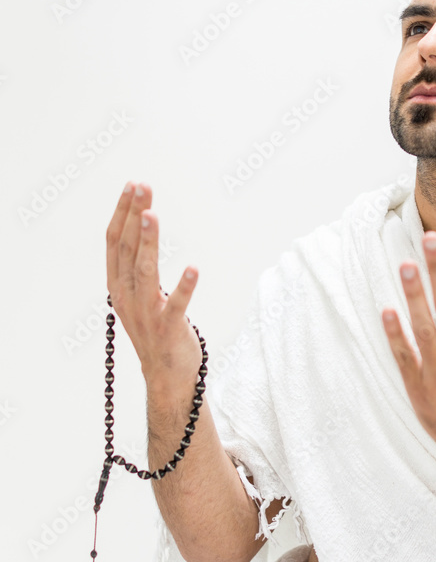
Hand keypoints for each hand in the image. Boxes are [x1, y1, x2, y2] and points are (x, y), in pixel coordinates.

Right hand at [106, 182, 202, 387]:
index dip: (122, 213)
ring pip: (144, 272)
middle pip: (127, 249)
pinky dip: (184, 287)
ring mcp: (147, 313)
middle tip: (142, 186)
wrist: (165, 375)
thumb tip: (139, 231)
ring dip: (148, 242)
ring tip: (153, 215)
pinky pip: (176, 304)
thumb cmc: (155, 330)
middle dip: (134, 215)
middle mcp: (127, 297)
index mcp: (118, 286)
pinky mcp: (169, 328)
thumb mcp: (138, 295)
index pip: (115, 242)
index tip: (132, 186)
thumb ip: (136, 268)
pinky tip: (193, 268)